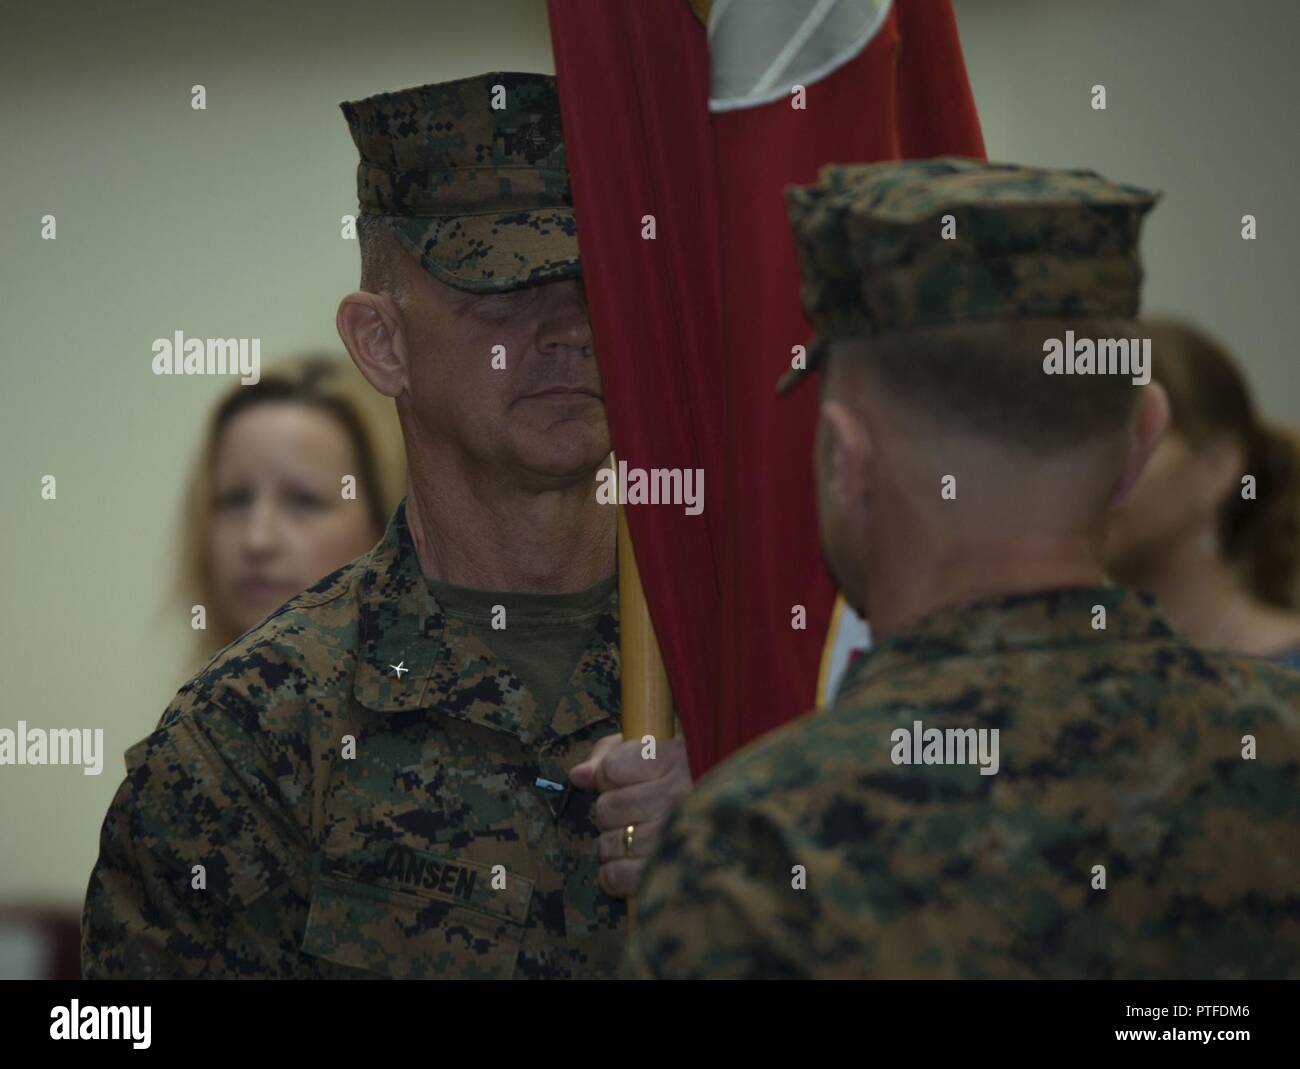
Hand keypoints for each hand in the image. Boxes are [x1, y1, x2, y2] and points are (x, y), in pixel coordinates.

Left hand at [569, 733, 692, 897]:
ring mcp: (674, 835)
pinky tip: (630, 862)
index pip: (611, 769)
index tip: (626, 779)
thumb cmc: (683, 776)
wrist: (733, 810)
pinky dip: (615, 874)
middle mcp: (676, 796)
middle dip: (612, 811)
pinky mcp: (671, 871)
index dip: (608, 776)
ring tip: (637, 836)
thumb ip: (609, 755)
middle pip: (607, 808)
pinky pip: (618, 875)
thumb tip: (578, 777)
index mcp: (672, 758)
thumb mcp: (652, 748)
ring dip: (615, 842)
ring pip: (610, 842)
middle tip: (635, 811)